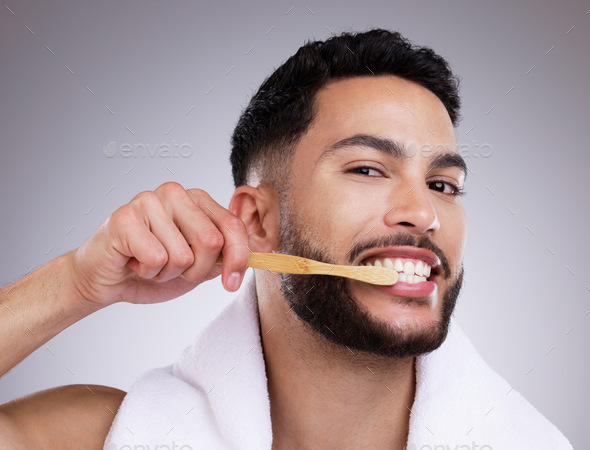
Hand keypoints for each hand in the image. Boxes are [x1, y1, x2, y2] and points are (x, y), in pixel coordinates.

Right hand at [67, 182, 250, 306]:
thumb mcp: (197, 266)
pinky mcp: (125, 218)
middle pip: (211, 241)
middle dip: (196, 270)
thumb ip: (223, 256)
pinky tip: (134, 261)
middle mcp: (174, 194)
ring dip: (167, 273)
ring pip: (183, 255)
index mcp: (196, 200)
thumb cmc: (151, 268)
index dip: (238, 259)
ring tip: (150, 263)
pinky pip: (157, 258)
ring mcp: (148, 201)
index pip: (232, 226)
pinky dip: (148, 272)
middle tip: (174, 270)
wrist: (106, 279)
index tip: (232, 283)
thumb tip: (255, 255)